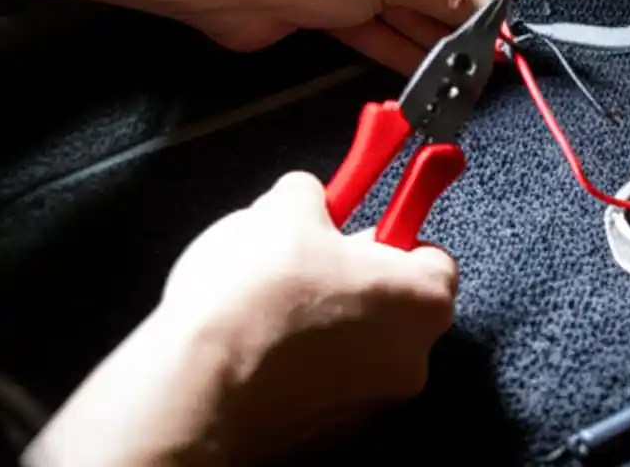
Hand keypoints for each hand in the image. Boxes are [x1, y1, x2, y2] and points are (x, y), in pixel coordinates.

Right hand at [24, 172, 456, 466]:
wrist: (196, 393)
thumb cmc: (256, 294)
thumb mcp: (281, 211)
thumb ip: (309, 195)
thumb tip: (306, 196)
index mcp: (423, 300)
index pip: (433, 257)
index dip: (393, 234)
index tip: (356, 228)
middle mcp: (414, 358)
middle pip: (397, 304)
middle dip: (356, 280)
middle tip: (307, 263)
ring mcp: (374, 402)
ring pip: (360, 345)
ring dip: (328, 322)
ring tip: (270, 305)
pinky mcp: (330, 432)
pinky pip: (327, 381)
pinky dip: (303, 363)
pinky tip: (258, 347)